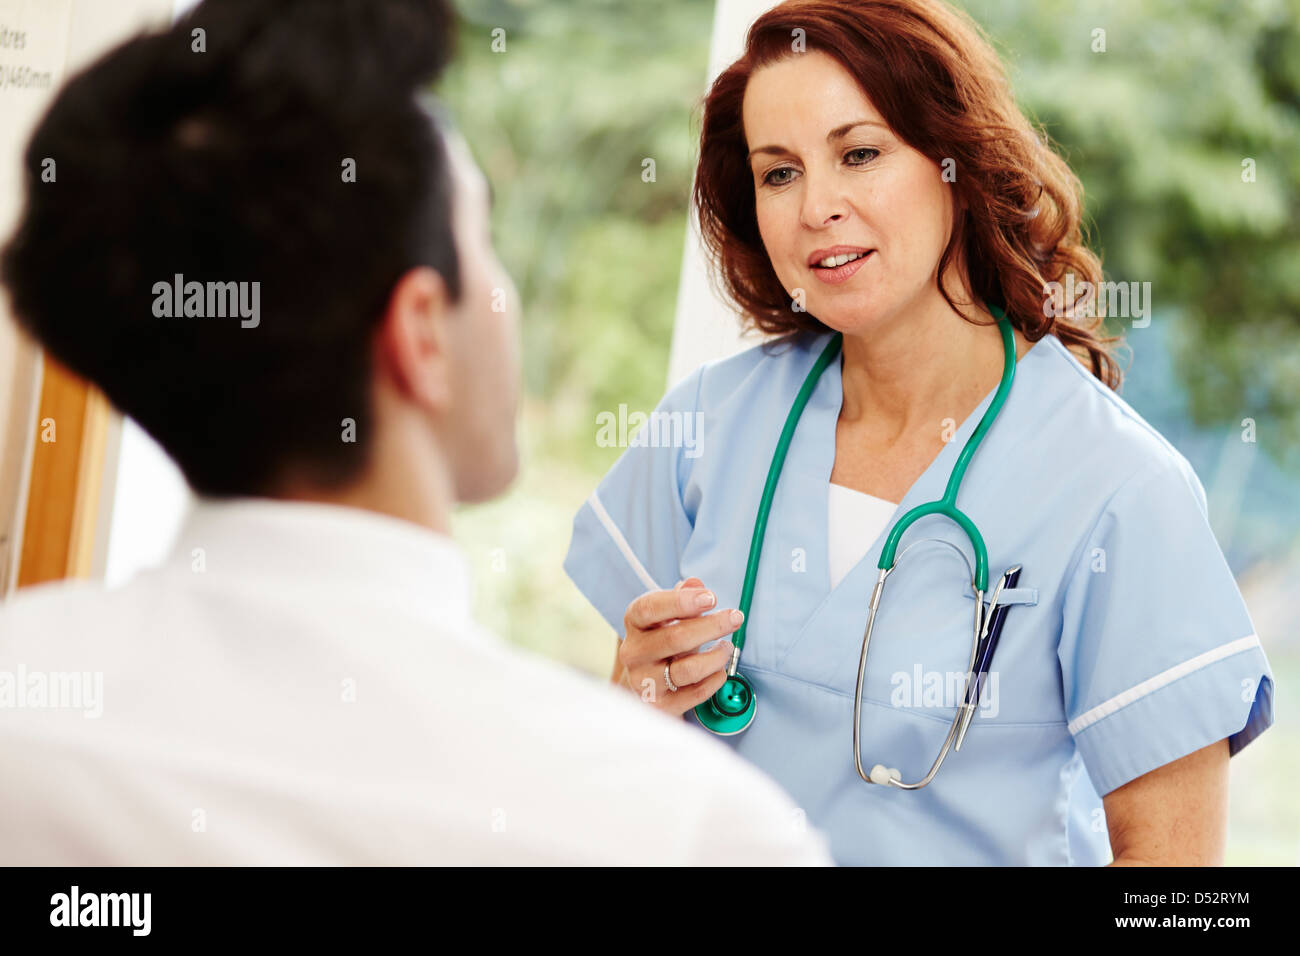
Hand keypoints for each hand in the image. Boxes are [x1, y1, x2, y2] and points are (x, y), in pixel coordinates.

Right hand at [618, 577, 742, 716]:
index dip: (681, 602)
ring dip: (716, 656)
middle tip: (735, 618)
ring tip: (727, 647)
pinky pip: (696, 693)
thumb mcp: (668, 616)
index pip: (649, 608)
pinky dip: (715, 679)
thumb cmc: (663, 643)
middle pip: (674, 638)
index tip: (711, 598)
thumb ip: (681, 598)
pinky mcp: (659, 706)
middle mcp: (634, 653)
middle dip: (711, 626)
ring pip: (688, 669)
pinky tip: (720, 670)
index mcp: (634, 624)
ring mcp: (645, 682)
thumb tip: (695, 583)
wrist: (646, 685)